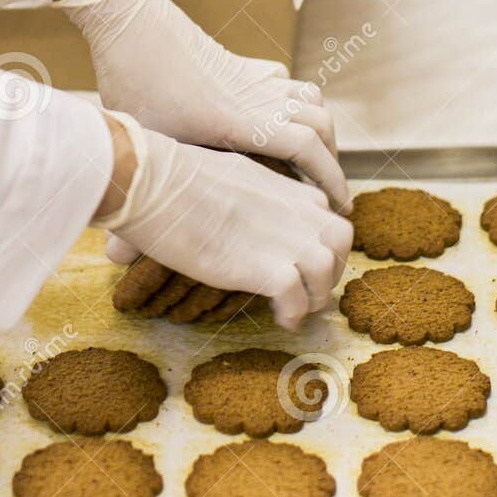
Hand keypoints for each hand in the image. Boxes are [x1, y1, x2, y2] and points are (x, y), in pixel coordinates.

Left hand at [60, 0, 348, 212]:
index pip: (309, 150)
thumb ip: (145, 195)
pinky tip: (278, 118)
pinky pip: (284, 80)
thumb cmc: (136, 83)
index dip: (331, 180)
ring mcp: (252, 76)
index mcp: (244, 122)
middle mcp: (259, 97)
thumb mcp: (145, 143)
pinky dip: (294, 102)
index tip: (341, 209)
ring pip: (309, 99)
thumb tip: (114, 257)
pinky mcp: (240, 63)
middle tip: (331, 192)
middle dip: (332, 160)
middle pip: (321, 126)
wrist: (132, 22)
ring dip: (319, 130)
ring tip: (314, 158)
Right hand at [96, 114, 350, 330]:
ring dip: (316, 295)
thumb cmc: (175, 177)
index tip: (301, 261)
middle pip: (340, 242)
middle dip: (331, 269)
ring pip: (329, 273)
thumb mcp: (229, 177)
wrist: (155, 183)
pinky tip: (281, 319)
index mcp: (288, 187)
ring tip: (295, 309)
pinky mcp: (270, 268)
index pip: (325, 216)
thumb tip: (226, 217)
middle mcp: (299, 210)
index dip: (319, 242)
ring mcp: (289, 239)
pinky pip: (299, 300)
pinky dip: (294, 313)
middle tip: (308, 289)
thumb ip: (246, 196)